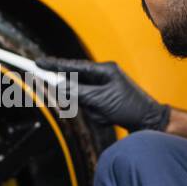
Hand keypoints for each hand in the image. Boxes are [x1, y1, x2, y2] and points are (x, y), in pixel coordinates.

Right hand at [36, 57, 169, 131]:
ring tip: (106, 114)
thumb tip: (59, 87)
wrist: (149, 122)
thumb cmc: (129, 107)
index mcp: (104, 70)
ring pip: (82, 100)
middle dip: (80, 100)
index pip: (73, 66)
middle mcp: (103, 77)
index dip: (54, 65)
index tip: (37, 63)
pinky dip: (97, 116)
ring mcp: (104, 90)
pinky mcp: (105, 102)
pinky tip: (109, 118)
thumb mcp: (101, 100)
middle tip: (87, 105)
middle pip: (76, 85)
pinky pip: (90, 109)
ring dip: (92, 111)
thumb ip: (78, 92)